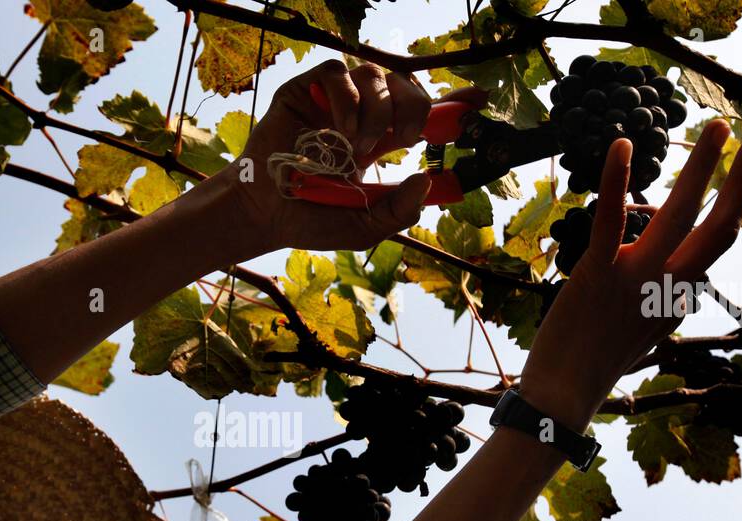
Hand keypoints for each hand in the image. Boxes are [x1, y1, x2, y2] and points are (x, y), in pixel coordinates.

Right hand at [211, 60, 484, 255]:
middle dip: (416, 108)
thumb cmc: (309, 219)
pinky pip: (339, 73)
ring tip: (360, 147)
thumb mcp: (363, 226)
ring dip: (378, 111)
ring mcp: (333, 100)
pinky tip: (340, 133)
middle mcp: (359, 114)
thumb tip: (427, 181)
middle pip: (405, 85)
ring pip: (375, 76)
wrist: (264, 213)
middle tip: (406, 138)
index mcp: (378, 140)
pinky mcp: (306, 89)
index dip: (451, 104)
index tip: (478, 100)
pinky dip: (348, 101)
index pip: (422, 112)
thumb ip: (398, 211)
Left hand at [519, 120, 741, 428]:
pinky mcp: (599, 272)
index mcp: (678, 302)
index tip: (737, 180)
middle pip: (719, 229)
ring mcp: (637, 279)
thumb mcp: (637, 336)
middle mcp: (669, 288)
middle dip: (739, 182)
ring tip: (718, 126)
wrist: (562, 394)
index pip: (710, 250)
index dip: (726, 211)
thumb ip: (653, 306)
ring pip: (681, 213)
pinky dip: (618, 178)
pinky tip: (622, 145)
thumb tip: (667, 292)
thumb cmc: (591, 366)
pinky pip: (613, 218)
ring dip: (704, 165)